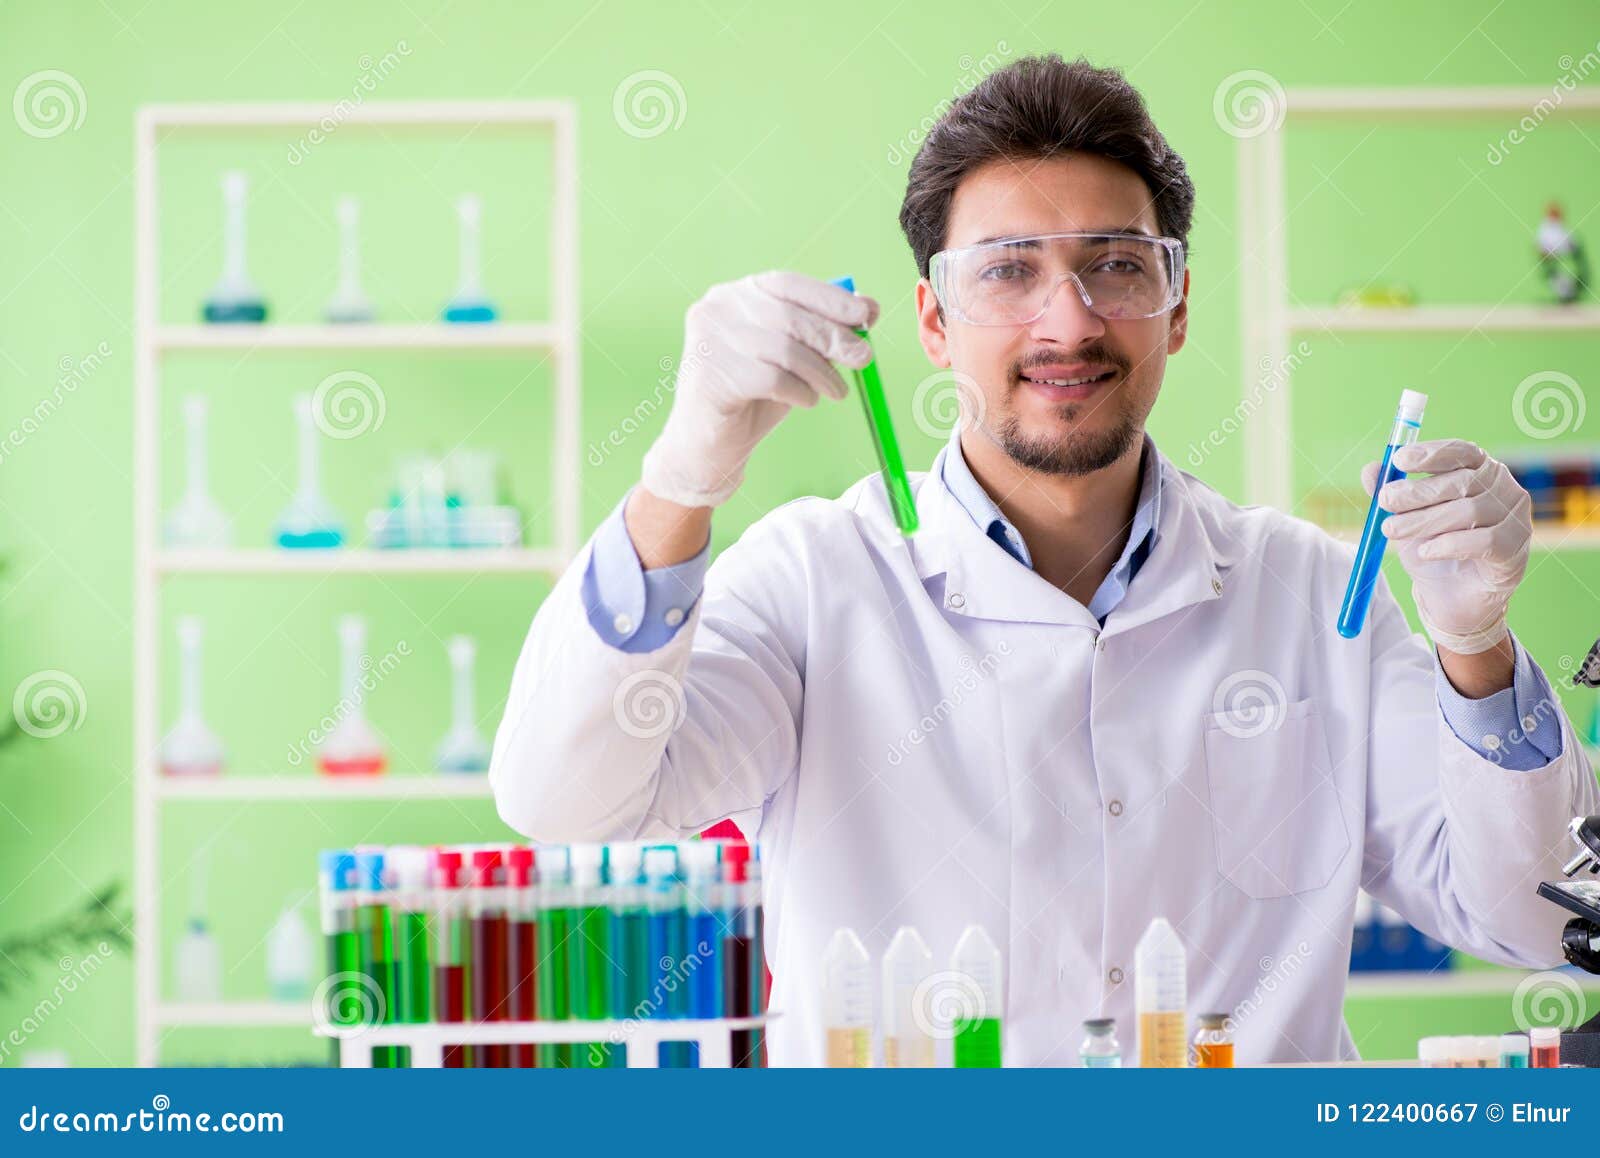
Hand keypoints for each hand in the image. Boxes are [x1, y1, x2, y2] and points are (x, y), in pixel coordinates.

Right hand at [639, 271, 877, 508]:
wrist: (707, 446)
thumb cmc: (753, 397)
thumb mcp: (790, 358)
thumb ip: (818, 332)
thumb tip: (867, 309)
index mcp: (734, 295)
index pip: (788, 283)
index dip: (831, 298)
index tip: (867, 313)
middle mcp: (717, 310)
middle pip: (790, 316)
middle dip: (835, 337)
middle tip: (864, 358)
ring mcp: (710, 342)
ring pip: (786, 349)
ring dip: (822, 372)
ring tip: (836, 391)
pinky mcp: (712, 377)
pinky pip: (774, 380)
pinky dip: (800, 392)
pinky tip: (805, 401)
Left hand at [1360, 438, 1530, 654]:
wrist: (1449, 596)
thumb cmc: (1431, 548)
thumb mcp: (1404, 518)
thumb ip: (1389, 493)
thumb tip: (1370, 469)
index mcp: (1480, 471)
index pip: (1462, 452)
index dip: (1432, 453)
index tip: (1399, 460)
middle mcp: (1504, 490)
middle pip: (1462, 482)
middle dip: (1417, 491)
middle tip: (1384, 501)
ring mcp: (1515, 519)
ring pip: (1469, 512)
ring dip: (1424, 521)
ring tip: (1391, 530)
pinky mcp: (1514, 550)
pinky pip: (1484, 541)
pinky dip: (1449, 545)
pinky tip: (1426, 551)